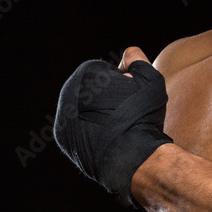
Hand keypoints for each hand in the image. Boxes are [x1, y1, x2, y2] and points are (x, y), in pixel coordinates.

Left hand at [54, 47, 171, 205]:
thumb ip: (137, 58)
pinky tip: (110, 139)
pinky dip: (94, 132)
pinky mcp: (63, 138)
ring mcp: (63, 115)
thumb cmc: (143, 116)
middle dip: (112, 100)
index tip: (134, 99)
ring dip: (102, 115)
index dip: (127, 85)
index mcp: (86, 73)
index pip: (109, 73)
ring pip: (87, 110)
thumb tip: (128, 54)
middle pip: (95, 91)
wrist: (131, 157)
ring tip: (120, 128)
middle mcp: (68, 92)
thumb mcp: (149, 78)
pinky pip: (81, 129)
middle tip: (128, 114)